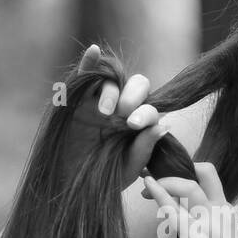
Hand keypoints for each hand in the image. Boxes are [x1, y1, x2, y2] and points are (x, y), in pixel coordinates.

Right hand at [77, 43, 167, 188]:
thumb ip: (145, 147)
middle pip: (136, 86)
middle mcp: (122, 108)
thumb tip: (165, 123)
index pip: (149, 108)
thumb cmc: (105, 178)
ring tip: (106, 111)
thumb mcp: (129, 168)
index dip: (146, 112)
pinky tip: (93, 52)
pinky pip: (85, 75)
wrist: (72, 185)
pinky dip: (89, 62)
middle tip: (124, 113)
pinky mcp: (77, 100)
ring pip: (112, 81)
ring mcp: (99, 101)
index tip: (134, 124)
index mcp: (138, 123)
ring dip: (112, 91)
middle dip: (134, 96)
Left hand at [140, 162, 237, 237]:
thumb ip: (202, 222)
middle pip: (206, 171)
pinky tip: (148, 190)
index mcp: (226, 211)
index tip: (168, 178)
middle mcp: (221, 213)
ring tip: (145, 187)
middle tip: (153, 176)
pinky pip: (175, 212)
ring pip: (188, 188)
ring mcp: (210, 225)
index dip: (190, 169)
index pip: (211, 176)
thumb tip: (179, 210)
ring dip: (164, 182)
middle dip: (177, 168)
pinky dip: (160, 197)